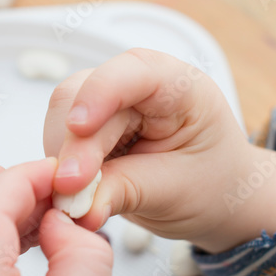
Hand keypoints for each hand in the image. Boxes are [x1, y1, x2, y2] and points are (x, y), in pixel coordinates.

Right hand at [44, 49, 275, 251]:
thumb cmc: (212, 184)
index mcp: (179, 86)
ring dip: (62, 159)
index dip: (100, 93)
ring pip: (60, 115)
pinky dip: (60, 166)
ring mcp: (110, 102)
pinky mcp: (90, 124)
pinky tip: (78, 191)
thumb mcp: (176, 192)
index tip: (78, 128)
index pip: (133, 71)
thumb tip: (75, 204)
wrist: (217, 197)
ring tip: (80, 198)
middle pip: (82, 94)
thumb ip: (124, 193)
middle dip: (73, 146)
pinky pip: (58, 138)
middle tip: (70, 193)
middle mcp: (139, 85)